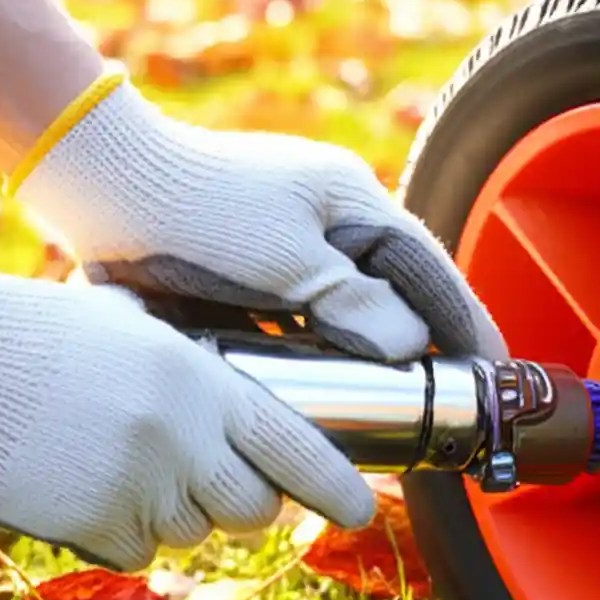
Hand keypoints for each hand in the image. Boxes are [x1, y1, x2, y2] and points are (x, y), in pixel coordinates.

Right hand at [0, 260, 374, 570]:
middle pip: (254, 511)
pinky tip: (88, 485)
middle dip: (243, 505)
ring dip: (174, 512)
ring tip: (125, 463)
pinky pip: (137, 552)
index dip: (336, 487)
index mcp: (203, 380)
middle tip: (213, 483)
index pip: (295, 447)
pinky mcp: (96, 524)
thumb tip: (232, 413)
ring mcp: (141, 485)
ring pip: (192, 533)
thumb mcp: (138, 329)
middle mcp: (184, 437)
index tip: (362, 511)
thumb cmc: (41, 330)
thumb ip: (194, 373)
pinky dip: (123, 531)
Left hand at [10, 74, 506, 360]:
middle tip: (446, 407)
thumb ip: (355, 304)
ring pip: (345, 317)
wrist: (103, 188)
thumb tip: (409, 347)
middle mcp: (327, 225)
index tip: (496, 373)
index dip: (467, 324)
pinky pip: (299, 326)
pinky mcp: (248, 277)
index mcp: (352, 203)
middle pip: (393, 297)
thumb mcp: (287, 258)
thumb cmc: (196, 209)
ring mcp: (287, 251)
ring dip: (365, 360)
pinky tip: (320, 392)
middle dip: (420, 350)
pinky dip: (314, 357)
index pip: (429, 271)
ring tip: (392, 411)